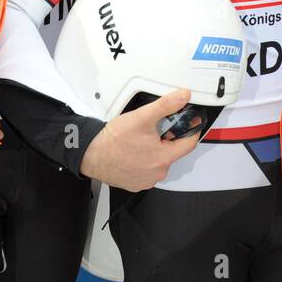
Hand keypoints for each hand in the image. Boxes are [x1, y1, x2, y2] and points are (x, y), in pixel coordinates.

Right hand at [80, 91, 201, 190]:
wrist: (90, 154)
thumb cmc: (113, 140)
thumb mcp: (142, 117)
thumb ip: (166, 105)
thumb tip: (183, 97)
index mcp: (163, 158)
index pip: (190, 144)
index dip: (191, 129)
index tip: (189, 121)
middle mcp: (157, 173)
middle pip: (173, 151)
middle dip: (168, 138)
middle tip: (155, 128)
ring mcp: (146, 180)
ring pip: (160, 161)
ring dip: (156, 150)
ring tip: (141, 140)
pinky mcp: (136, 184)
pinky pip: (148, 170)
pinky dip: (145, 160)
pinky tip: (135, 152)